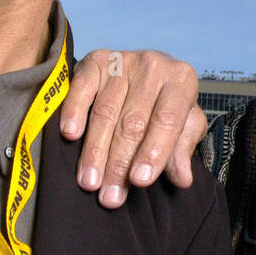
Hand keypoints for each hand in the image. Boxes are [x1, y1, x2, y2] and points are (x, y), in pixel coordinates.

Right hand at [60, 49, 206, 207]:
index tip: (139, 181)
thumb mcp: (185, 124)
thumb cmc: (167, 104)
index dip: (153, 152)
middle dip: (119, 163)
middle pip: (133, 121)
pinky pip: (81, 87)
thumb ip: (182, 149)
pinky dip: (74, 110)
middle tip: (109, 195)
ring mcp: (123, 61)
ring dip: (95, 151)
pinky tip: (70, 134)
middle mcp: (153, 65)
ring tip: (89, 181)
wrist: (150, 70)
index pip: (167, 120)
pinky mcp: (96, 60)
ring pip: (105, 112)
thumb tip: (182, 178)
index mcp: (181, 79)